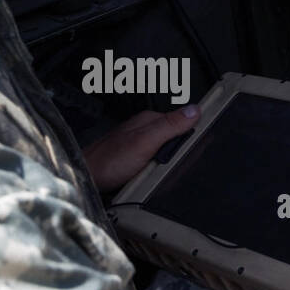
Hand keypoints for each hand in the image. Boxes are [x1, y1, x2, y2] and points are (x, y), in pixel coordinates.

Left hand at [83, 106, 199, 192]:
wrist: (87, 178)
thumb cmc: (108, 161)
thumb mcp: (144, 141)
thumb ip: (169, 125)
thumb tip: (194, 111)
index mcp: (150, 120)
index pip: (183, 120)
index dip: (195, 133)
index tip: (203, 145)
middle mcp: (145, 130)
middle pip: (176, 138)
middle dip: (181, 153)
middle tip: (173, 165)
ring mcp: (140, 144)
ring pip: (167, 153)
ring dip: (170, 164)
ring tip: (161, 172)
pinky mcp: (136, 159)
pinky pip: (157, 164)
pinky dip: (159, 171)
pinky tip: (155, 177)